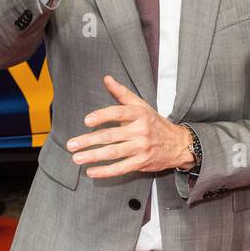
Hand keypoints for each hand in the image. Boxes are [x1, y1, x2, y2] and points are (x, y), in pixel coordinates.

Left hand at [66, 76, 191, 177]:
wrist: (178, 144)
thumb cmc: (155, 123)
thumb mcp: (141, 105)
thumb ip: (122, 94)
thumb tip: (106, 79)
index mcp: (139, 114)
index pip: (118, 113)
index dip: (102, 116)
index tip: (87, 121)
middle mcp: (141, 130)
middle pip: (111, 136)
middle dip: (89, 141)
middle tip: (71, 144)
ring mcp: (142, 148)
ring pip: (114, 153)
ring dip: (93, 156)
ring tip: (77, 158)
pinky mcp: (142, 163)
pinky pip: (121, 168)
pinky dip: (105, 171)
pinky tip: (91, 171)